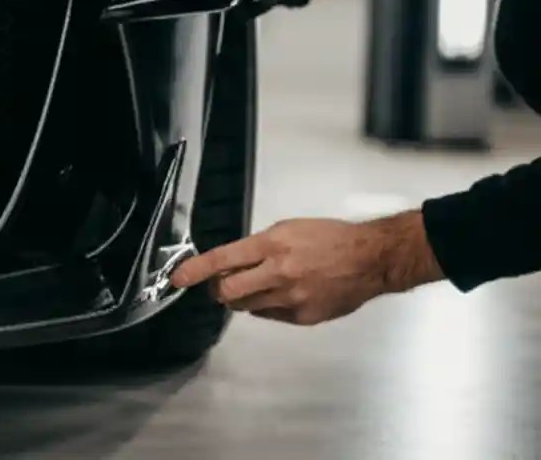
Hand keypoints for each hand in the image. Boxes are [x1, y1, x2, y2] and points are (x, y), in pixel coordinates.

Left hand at [169, 212, 443, 325]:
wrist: (370, 260)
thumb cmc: (328, 238)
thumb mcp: (287, 230)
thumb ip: (257, 248)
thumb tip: (231, 264)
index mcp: (272, 246)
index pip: (223, 259)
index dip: (196, 270)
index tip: (177, 279)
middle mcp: (278, 274)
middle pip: (228, 292)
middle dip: (218, 289)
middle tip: (222, 283)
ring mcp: (291, 299)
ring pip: (246, 307)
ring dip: (242, 298)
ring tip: (260, 285)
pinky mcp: (303, 317)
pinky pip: (269, 316)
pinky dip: (267, 306)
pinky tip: (283, 294)